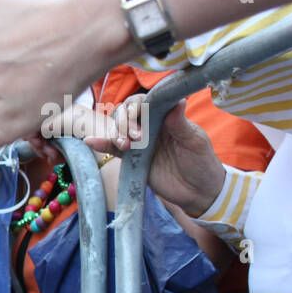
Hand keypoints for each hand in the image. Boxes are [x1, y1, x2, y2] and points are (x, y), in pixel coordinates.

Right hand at [50, 98, 225, 217]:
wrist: (198, 192)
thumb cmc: (201, 162)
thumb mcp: (195, 142)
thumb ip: (181, 124)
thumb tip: (178, 100)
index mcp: (166, 116)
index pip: (147, 102)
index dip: (139, 105)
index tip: (139, 114)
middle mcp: (150, 126)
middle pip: (127, 113)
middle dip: (126, 121)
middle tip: (136, 137)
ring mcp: (139, 142)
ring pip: (118, 129)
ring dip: (115, 133)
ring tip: (123, 145)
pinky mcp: (131, 159)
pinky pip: (113, 149)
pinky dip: (102, 144)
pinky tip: (90, 141)